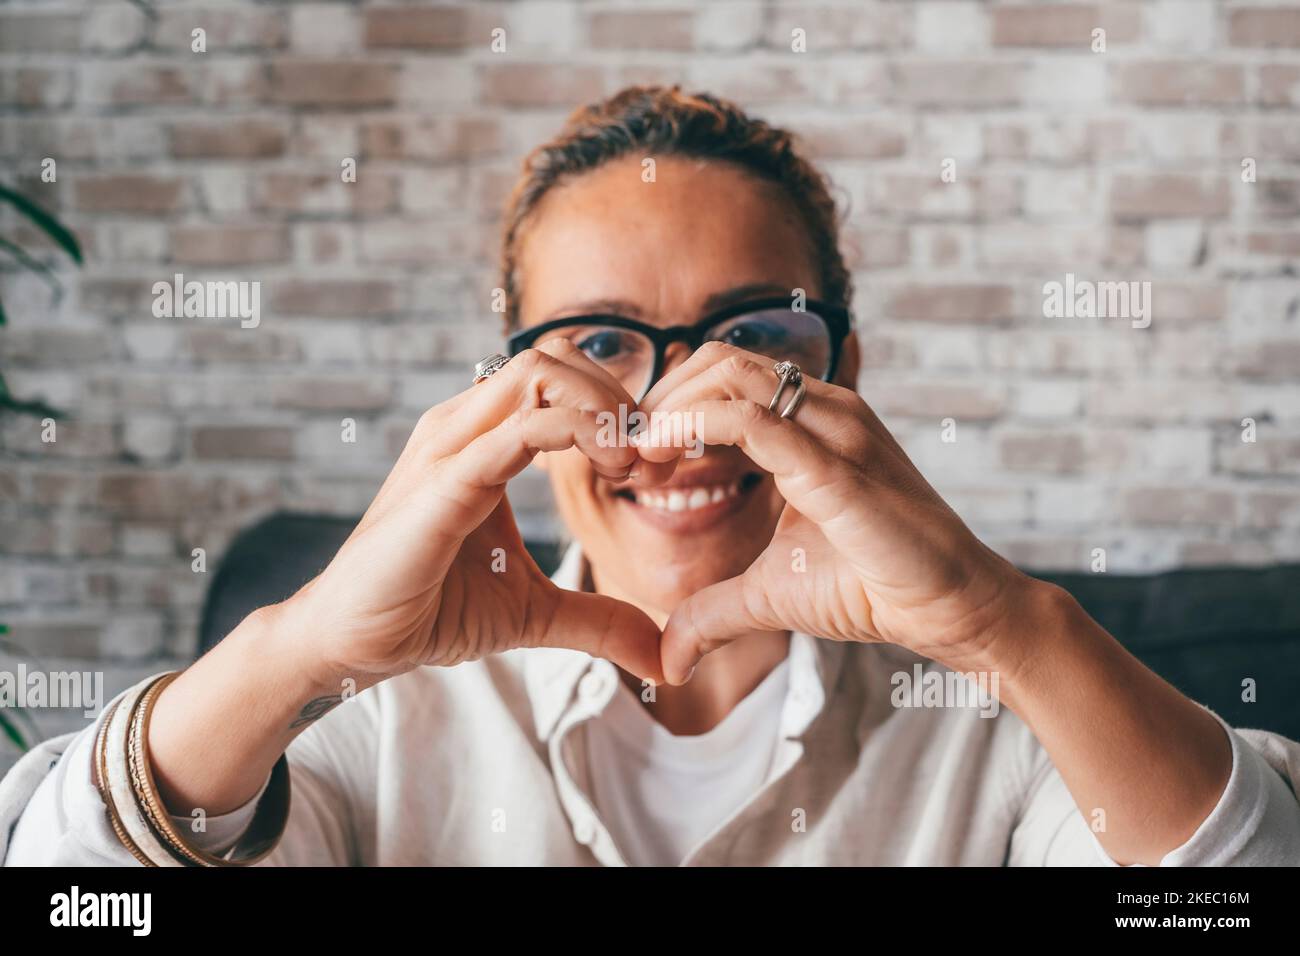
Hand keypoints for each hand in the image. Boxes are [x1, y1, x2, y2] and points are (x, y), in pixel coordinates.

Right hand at [280, 339, 664, 685]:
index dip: (616, 408)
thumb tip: (662, 657)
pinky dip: (578, 434)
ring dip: (603, 409)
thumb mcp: (536, 613)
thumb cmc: (433, 611)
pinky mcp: (443, 483)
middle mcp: (463, 426)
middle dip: (617, 398)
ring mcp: (449, 447)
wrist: (357, 643)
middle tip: (645, 461)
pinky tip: (608, 471)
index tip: (649, 467)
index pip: (559, 375)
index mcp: (483, 438)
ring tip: (628, 466)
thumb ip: (599, 619)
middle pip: (555, 356)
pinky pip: (518, 429)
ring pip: (539, 372)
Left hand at [635, 342, 1036, 683]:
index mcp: (812, 424)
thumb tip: (670, 658)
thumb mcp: (772, 594)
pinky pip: (753, 422)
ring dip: (670, 407)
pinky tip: (661, 458)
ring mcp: (836, 431)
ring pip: (731, 375)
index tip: (634, 460)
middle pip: (721, 361)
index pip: (725, 379)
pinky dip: (693, 426)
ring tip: (640, 457)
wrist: (950, 610)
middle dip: (662, 398)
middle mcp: (825, 412)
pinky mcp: (838, 470)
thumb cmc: (873, 586)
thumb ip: (713, 612)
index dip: (669, 409)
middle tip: (629, 455)